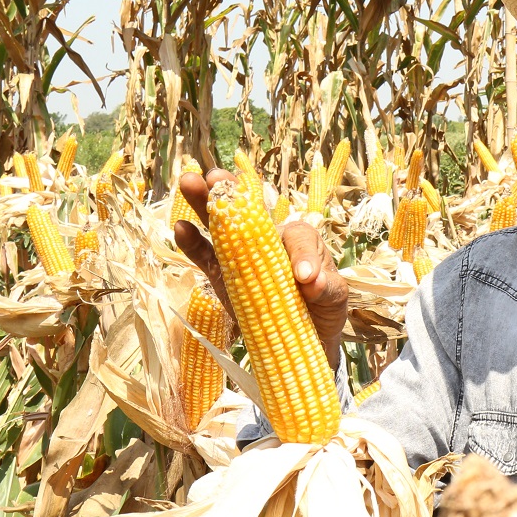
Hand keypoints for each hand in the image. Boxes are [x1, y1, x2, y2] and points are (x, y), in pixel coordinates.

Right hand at [174, 168, 348, 368]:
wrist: (306, 340)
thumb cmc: (324, 310)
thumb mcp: (335, 298)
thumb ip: (326, 288)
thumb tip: (309, 279)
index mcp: (300, 241)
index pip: (297, 237)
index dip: (300, 253)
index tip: (305, 277)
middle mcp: (269, 242)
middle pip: (249, 213)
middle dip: (231, 192)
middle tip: (215, 177)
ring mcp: (242, 258)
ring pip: (221, 228)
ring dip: (203, 204)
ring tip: (189, 183)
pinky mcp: (223, 277)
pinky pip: (206, 258)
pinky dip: (192, 244)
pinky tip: (180, 228)